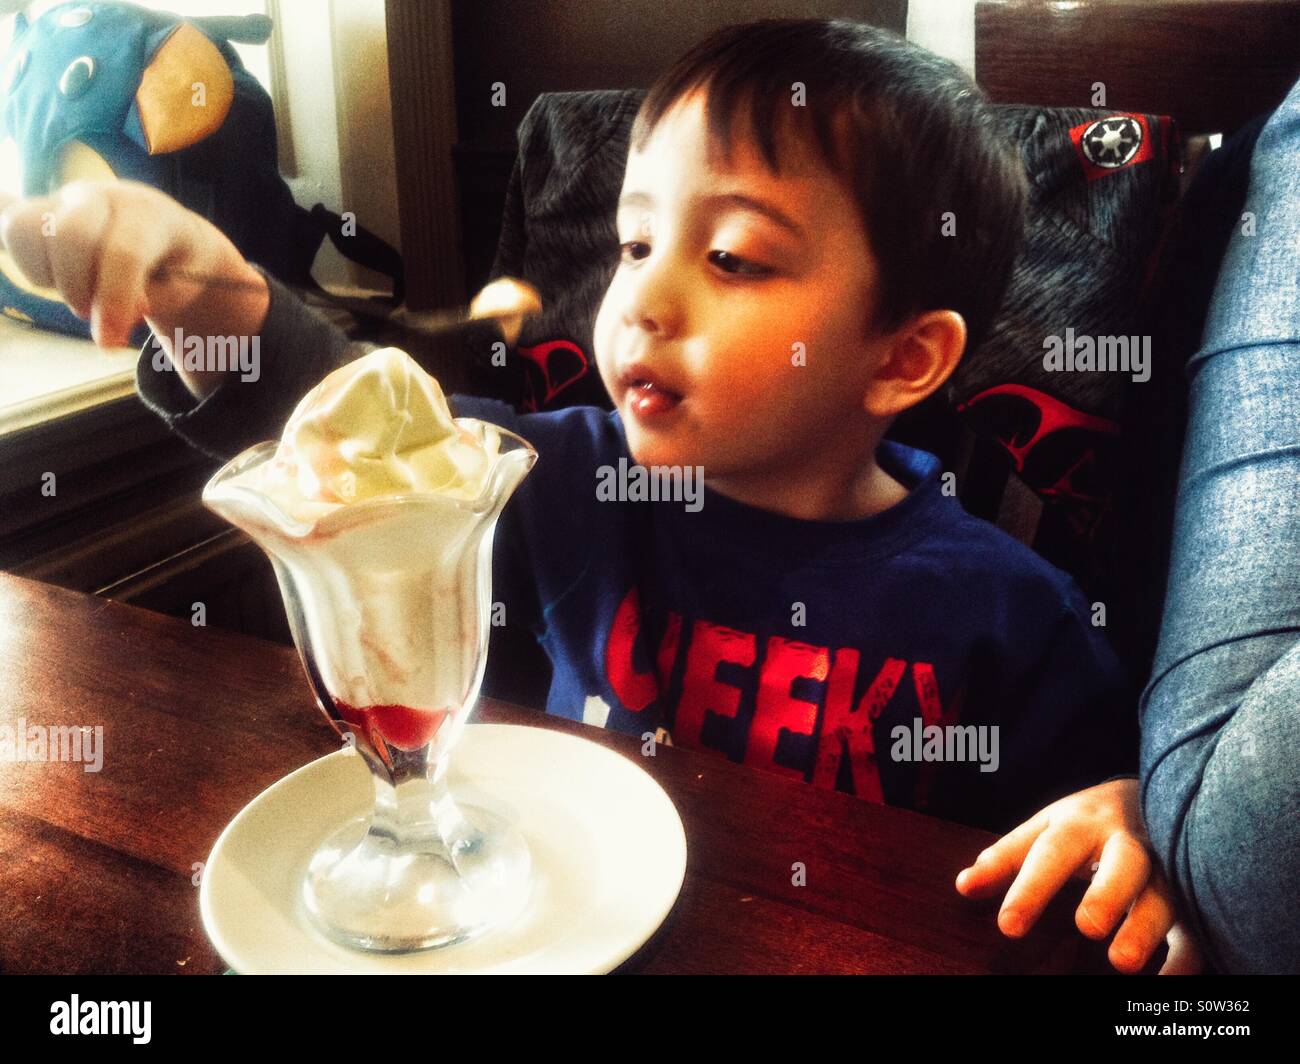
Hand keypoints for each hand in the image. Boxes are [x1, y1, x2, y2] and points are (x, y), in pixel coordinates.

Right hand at [0, 179, 265, 354]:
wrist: (169, 238)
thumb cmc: (175, 269)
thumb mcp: (176, 292)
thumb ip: (142, 305)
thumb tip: (108, 329)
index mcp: (147, 213)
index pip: (123, 253)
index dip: (114, 300)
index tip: (110, 341)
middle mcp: (101, 197)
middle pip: (69, 234)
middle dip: (76, 287)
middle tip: (91, 314)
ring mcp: (64, 199)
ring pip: (25, 229)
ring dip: (47, 276)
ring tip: (79, 291)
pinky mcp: (39, 210)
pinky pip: (12, 230)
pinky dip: (27, 261)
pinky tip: (52, 276)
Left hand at [955, 779, 1202, 973]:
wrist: (1156, 790)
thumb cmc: (1087, 821)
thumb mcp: (1045, 828)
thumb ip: (1006, 858)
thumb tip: (963, 886)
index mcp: (1082, 823)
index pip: (1052, 853)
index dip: (1030, 889)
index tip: (1008, 927)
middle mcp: (1128, 842)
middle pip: (1125, 862)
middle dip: (1108, 892)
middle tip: (1087, 927)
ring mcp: (1168, 866)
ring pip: (1166, 893)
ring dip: (1146, 926)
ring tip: (1122, 962)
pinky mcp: (1194, 894)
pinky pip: (1196, 926)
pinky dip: (1185, 956)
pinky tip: (1168, 982)